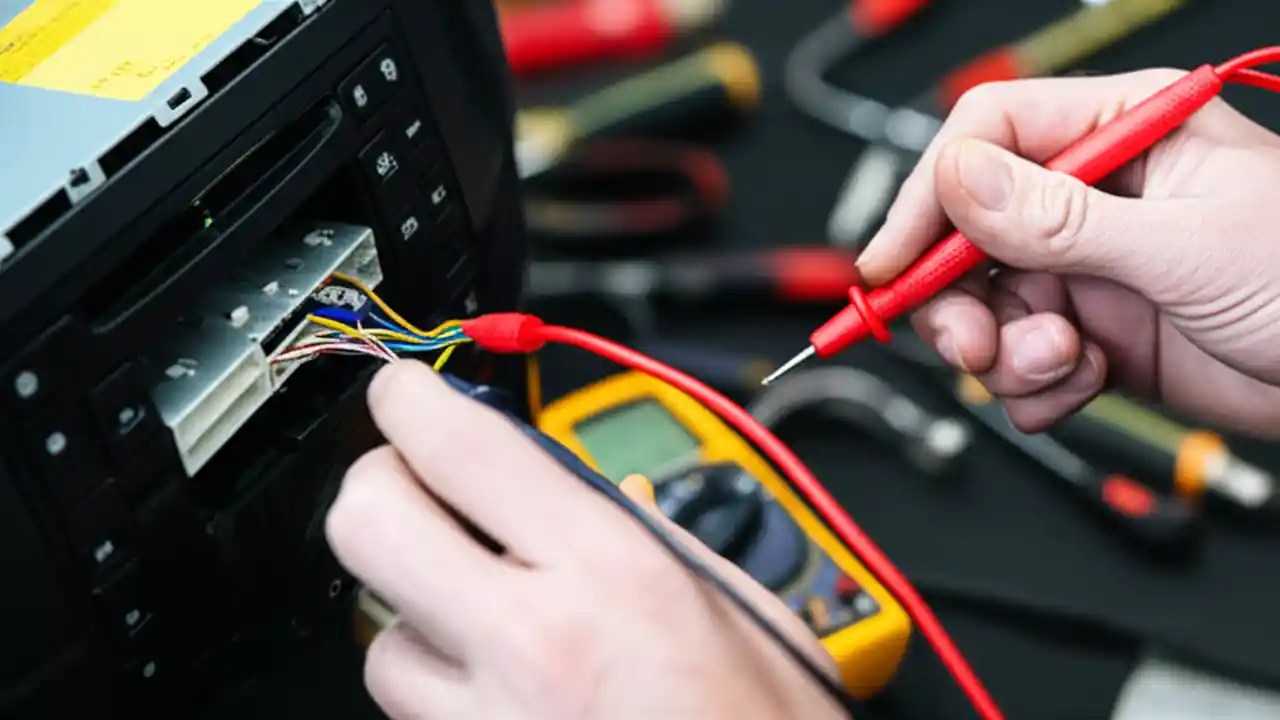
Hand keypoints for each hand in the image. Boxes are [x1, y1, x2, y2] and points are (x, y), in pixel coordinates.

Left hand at [326, 361, 844, 719]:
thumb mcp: (730, 598)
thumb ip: (631, 526)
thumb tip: (554, 478)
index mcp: (610, 572)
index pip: (458, 445)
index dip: (409, 398)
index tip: (406, 392)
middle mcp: (531, 645)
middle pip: (369, 522)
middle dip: (382, 486)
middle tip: (420, 484)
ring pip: (377, 633)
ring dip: (415, 608)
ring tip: (485, 615)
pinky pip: (410, 711)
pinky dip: (439, 683)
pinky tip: (496, 680)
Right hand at [856, 70, 1279, 436]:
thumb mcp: (1187, 245)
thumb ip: (1063, 217)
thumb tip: (961, 180)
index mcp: (1120, 134)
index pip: (987, 137)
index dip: (929, 197)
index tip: (896, 262)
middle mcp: (1091, 197)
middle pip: (965, 232)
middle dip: (957, 295)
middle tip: (971, 341)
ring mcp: (1087, 268)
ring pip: (984, 305)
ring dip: (1004, 351)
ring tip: (1061, 365)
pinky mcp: (1091, 333)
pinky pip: (1019, 361)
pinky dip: (1035, 388)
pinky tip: (1085, 384)